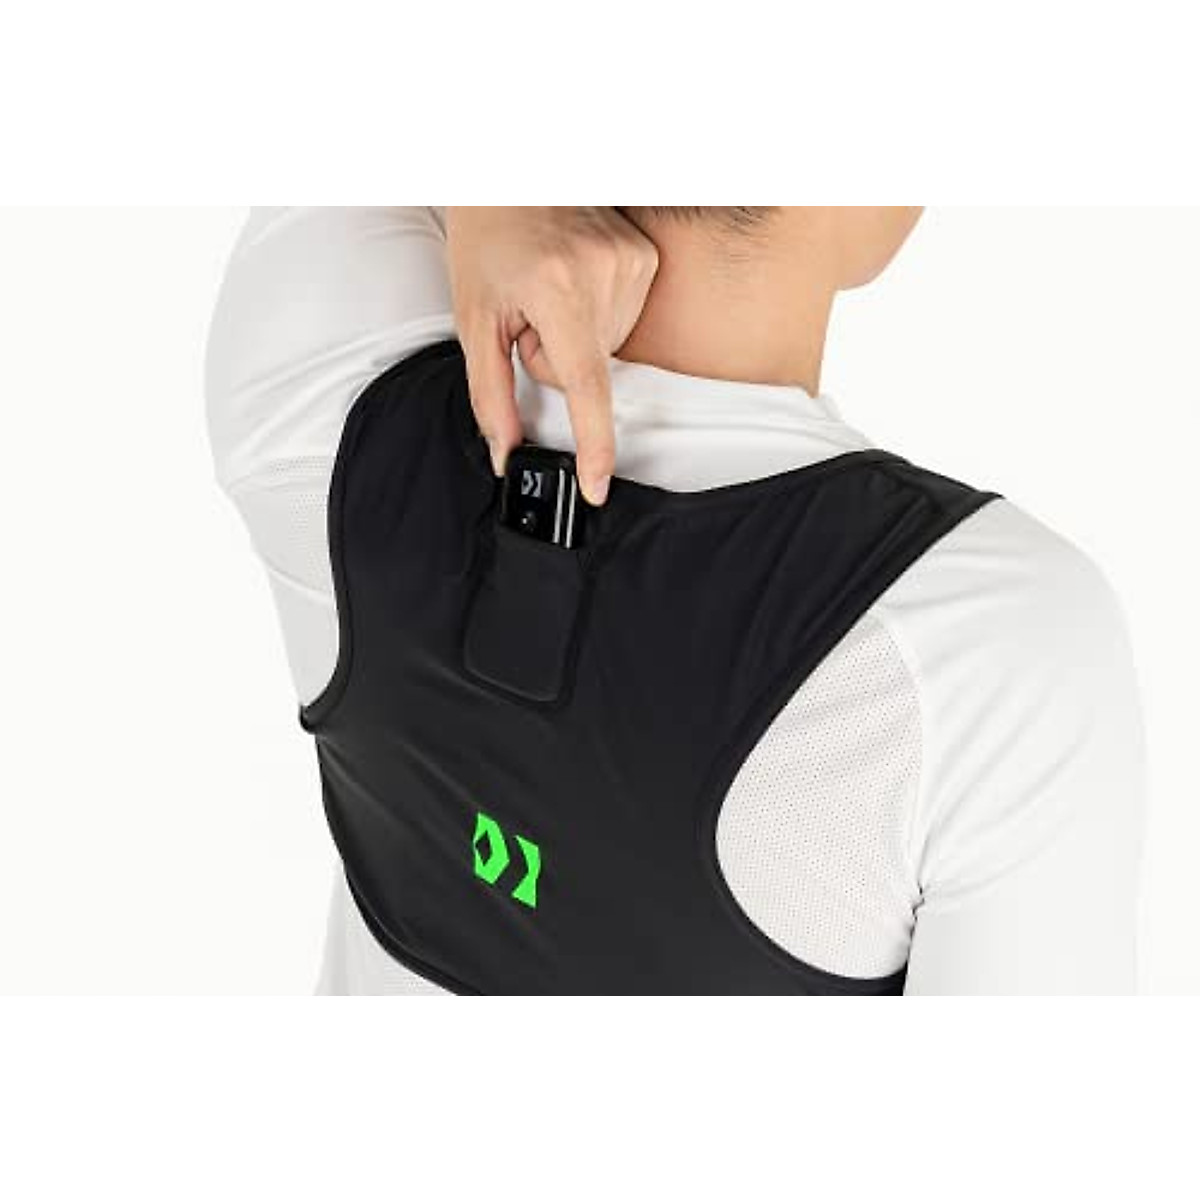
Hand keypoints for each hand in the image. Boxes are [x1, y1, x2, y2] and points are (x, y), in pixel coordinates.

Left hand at [446, 207, 658, 504]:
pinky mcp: (646, 257)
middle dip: (553, 356)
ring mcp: (633, 262)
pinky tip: (573, 278)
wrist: (514, 171)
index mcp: (558, 289)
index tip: (597, 485)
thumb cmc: (485, 235)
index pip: (585, 386)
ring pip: (603, 349)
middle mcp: (605, 274)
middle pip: (584, 371)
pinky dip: (594, 312)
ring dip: (574, 334)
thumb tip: (505, 452)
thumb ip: (490, 393)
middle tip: (529, 312)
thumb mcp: (474, 316)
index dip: (593, 443)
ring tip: (550, 288)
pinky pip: (621, 320)